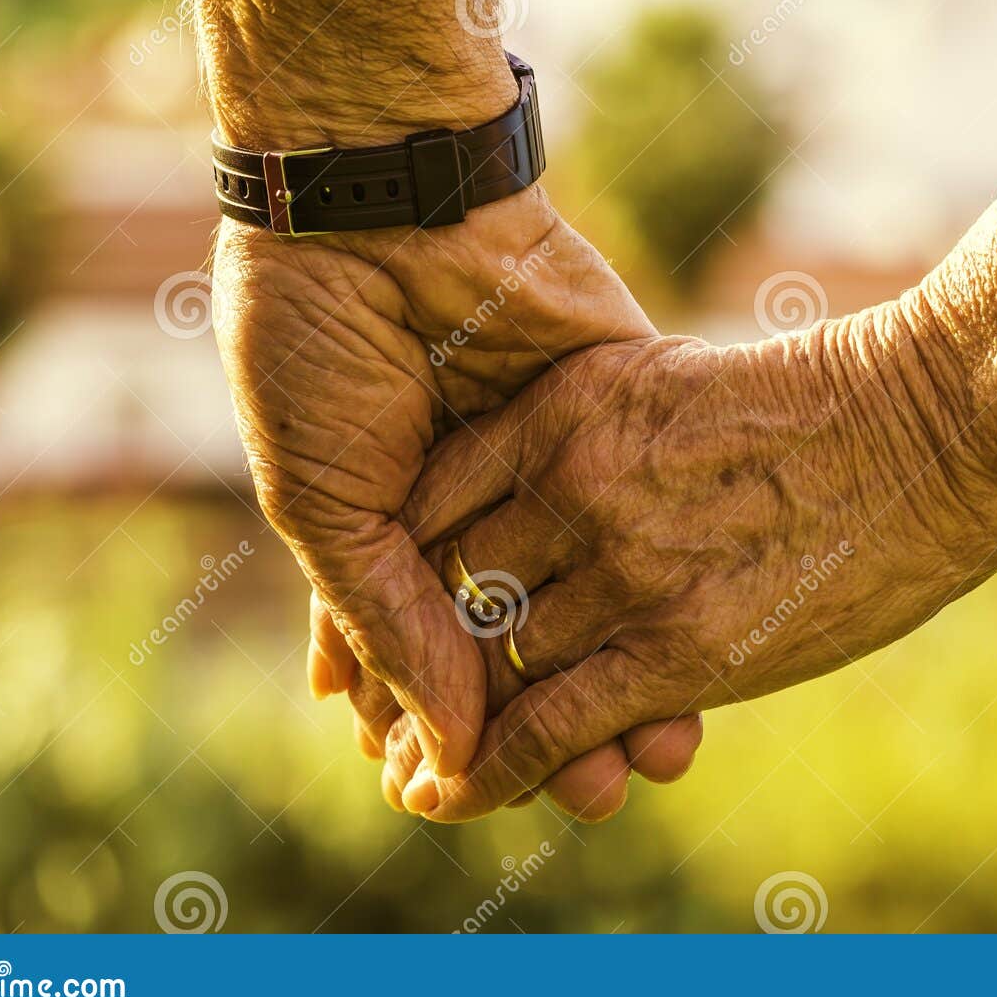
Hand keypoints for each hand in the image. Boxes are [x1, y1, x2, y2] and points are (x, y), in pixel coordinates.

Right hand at [212, 187, 700, 803]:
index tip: (458, 800)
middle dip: (549, 725)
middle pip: (528, 644)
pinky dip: (667, 602)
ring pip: (603, 601)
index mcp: (396, 524)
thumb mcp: (324, 501)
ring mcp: (558, 461)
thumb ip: (389, 624)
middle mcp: (484, 505)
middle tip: (579, 799)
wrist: (377, 197)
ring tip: (636, 765)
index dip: (444, 729)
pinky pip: (653, 526)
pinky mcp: (621, 411)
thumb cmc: (314, 344)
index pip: (429, 655)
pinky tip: (681, 676)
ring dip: (620, 685)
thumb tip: (445, 749)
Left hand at [388, 310, 996, 819]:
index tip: (378, 609)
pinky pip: (545, 725)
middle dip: (410, 656)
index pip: (429, 499)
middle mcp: (576, 483)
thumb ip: (589, 438)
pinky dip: (486, 770)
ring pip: (492, 665)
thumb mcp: (671, 384)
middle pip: (449, 589)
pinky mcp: (678, 647)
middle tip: (369, 708)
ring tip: (405, 764)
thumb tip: (534, 503)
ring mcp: (625, 566)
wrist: (934, 428)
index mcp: (565, 407)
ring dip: (446, 723)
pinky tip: (446, 796)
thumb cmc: (818, 407)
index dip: (387, 565)